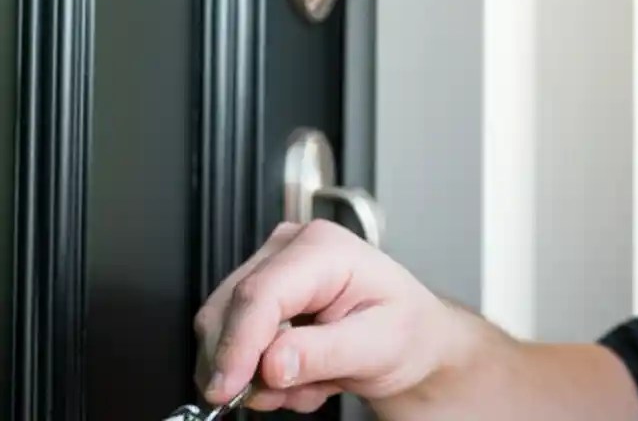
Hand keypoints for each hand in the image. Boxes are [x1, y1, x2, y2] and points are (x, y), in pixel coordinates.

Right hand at [194, 220, 466, 412]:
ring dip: (259, 375)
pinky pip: (230, 343)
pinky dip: (260, 373)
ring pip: (222, 331)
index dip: (237, 344)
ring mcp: (268, 271)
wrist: (412, 338)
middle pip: (229, 311)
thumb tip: (273, 363)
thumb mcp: (380, 345)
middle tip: (294, 394)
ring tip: (313, 380)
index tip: (229, 388)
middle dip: (249, 367)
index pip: (260, 293)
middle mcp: (288, 250)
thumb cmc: (406, 330)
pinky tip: (300, 374)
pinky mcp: (257, 297)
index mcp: (324, 248)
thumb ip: (326, 353)